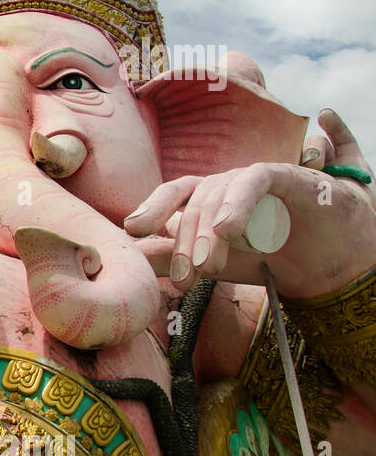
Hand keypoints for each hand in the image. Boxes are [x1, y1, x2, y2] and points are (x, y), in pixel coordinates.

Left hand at [125, 109, 375, 297]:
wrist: (327, 263)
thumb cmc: (264, 257)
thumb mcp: (212, 264)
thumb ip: (171, 260)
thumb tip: (127, 264)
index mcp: (205, 198)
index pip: (172, 195)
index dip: (151, 209)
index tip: (132, 231)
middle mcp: (224, 184)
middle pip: (193, 203)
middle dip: (185, 242)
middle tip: (186, 279)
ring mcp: (251, 178)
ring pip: (219, 195)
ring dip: (209, 232)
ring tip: (209, 267)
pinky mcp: (283, 176)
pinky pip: (253, 180)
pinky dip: (238, 202)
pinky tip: (229, 229)